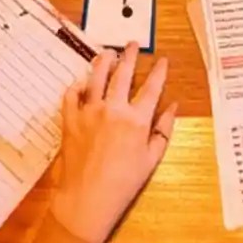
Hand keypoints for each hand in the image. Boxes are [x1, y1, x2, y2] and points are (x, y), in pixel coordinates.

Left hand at [50, 48, 177, 242]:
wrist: (88, 198)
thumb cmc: (123, 183)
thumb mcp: (151, 158)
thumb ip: (163, 130)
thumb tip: (172, 107)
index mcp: (136, 120)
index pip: (151, 87)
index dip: (159, 71)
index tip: (162, 60)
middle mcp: (113, 110)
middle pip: (123, 74)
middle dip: (129, 56)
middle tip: (132, 44)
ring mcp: (89, 112)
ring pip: (96, 77)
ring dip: (103, 61)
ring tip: (107, 52)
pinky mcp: (70, 119)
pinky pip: (71, 94)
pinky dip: (77, 85)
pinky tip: (82, 81)